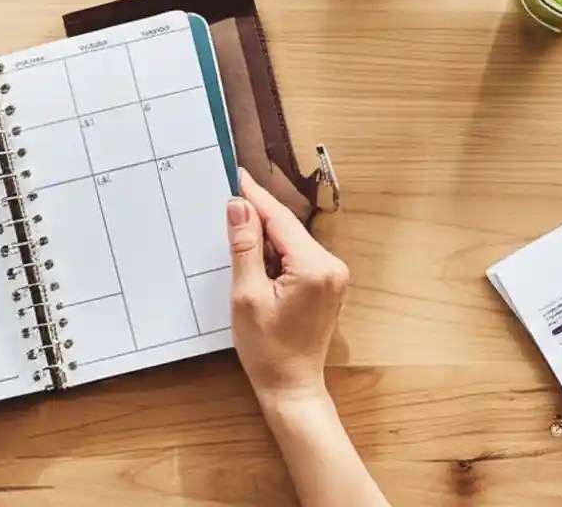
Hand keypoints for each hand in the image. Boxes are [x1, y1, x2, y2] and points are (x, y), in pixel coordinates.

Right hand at [227, 169, 349, 406]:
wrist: (292, 387)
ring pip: (292, 241)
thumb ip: (244, 248)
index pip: (280, 219)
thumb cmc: (267, 350)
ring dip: (265, 235)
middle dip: (258, 215)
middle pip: (288, 228)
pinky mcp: (328, 285)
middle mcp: (331, 266)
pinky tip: (256, 255)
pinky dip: (277, 252)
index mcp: (314, 266)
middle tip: (228, 197)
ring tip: (235, 229)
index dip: (255, 196)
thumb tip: (239, 207)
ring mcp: (334, 276)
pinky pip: (299, 256)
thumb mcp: (247, 295)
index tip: (235, 175)